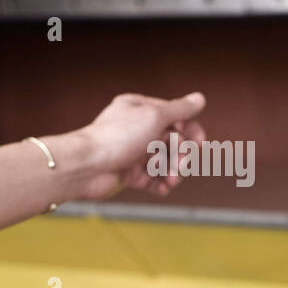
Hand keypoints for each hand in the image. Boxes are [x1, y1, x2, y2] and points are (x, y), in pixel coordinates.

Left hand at [73, 92, 208, 200]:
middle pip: (174, 141)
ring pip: (166, 162)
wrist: (88, 167)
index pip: (176, 117)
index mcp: (141, 109)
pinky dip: (161, 184)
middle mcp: (138, 129)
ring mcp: (134, 152)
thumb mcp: (153, 117)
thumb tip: (200, 99)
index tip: (199, 143)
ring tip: (170, 180)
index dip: (191, 131)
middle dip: (182, 154)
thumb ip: (179, 110)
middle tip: (181, 164)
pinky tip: (162, 188)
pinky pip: (154, 179)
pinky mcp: (130, 174)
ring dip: (174, 172)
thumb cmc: (117, 137)